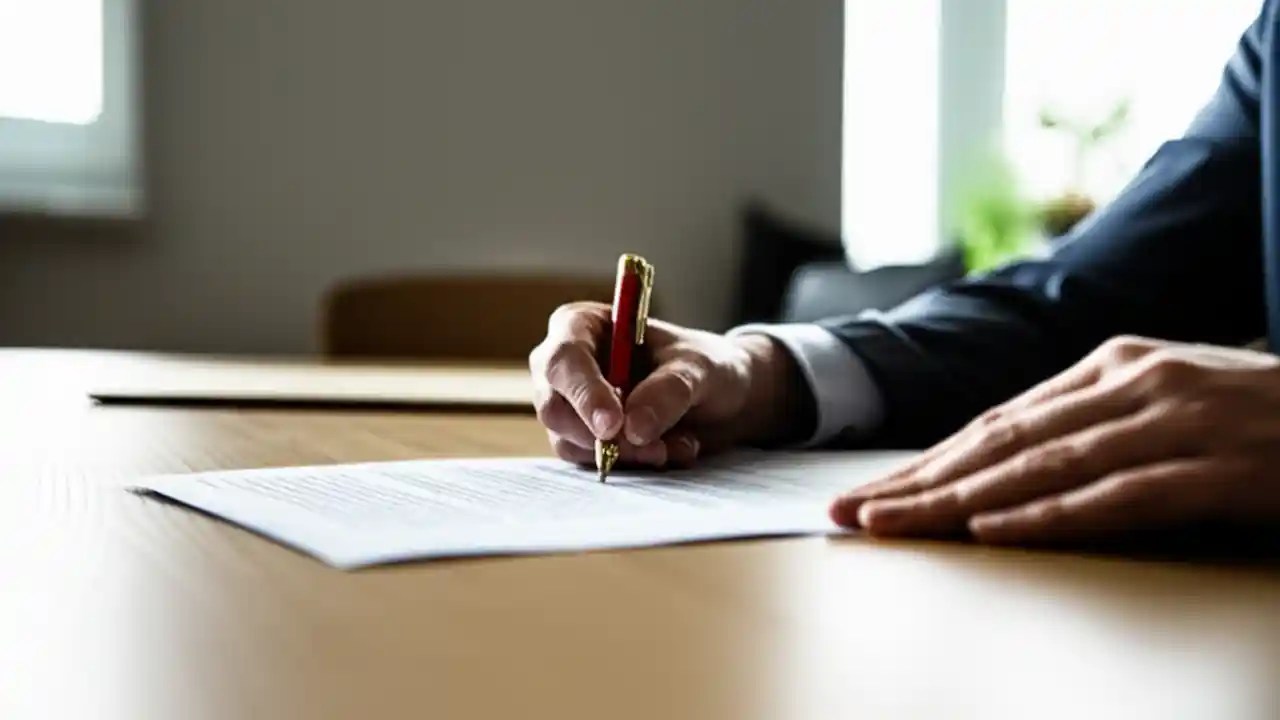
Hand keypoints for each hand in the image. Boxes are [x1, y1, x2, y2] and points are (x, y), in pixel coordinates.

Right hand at [529, 302, 805, 467]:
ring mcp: (573, 405)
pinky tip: (669, 450)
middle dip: (602, 435)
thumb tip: (632, 428)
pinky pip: (591, 462)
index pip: (564, 358)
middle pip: (554, 407)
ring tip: (673, 446)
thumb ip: (668, 390)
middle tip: (653, 448)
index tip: (613, 425)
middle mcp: (567, 366)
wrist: (724, 397)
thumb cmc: (705, 365)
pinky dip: (631, 464)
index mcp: (583, 325)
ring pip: (570, 442)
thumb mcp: (699, 368)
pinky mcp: (585, 438)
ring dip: (624, 454)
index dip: (584, 393)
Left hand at [829, 336, 1279, 545]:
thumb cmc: (1252, 415)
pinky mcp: (1215, 470)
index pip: (998, 420)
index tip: (873, 491)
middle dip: (920, 482)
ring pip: (1043, 467)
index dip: (929, 460)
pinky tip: (997, 531)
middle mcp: (1131, 383)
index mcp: (1111, 364)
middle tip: (854, 513)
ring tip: (899, 525)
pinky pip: (1118, 498)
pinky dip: (1052, 516)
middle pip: (1002, 441)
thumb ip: (1088, 421)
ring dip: (960, 501)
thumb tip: (1002, 462)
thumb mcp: (1161, 399)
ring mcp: (1174, 423)